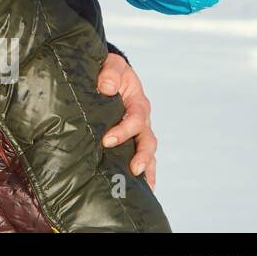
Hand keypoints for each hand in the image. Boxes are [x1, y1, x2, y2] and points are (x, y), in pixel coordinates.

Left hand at [97, 53, 157, 190]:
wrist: (109, 73)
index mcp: (137, 102)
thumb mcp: (111, 64)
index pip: (135, 119)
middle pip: (148, 140)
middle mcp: (142, 119)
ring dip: (147, 169)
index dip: (124, 131)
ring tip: (144, 188)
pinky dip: (148, 174)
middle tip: (132, 169)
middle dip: (142, 156)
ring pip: (149, 152)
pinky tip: (145, 190)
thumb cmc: (109, 69)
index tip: (107, 140)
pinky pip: (145, 158)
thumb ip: (110, 73)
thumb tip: (108, 88)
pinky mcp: (134, 139)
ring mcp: (140, 131)